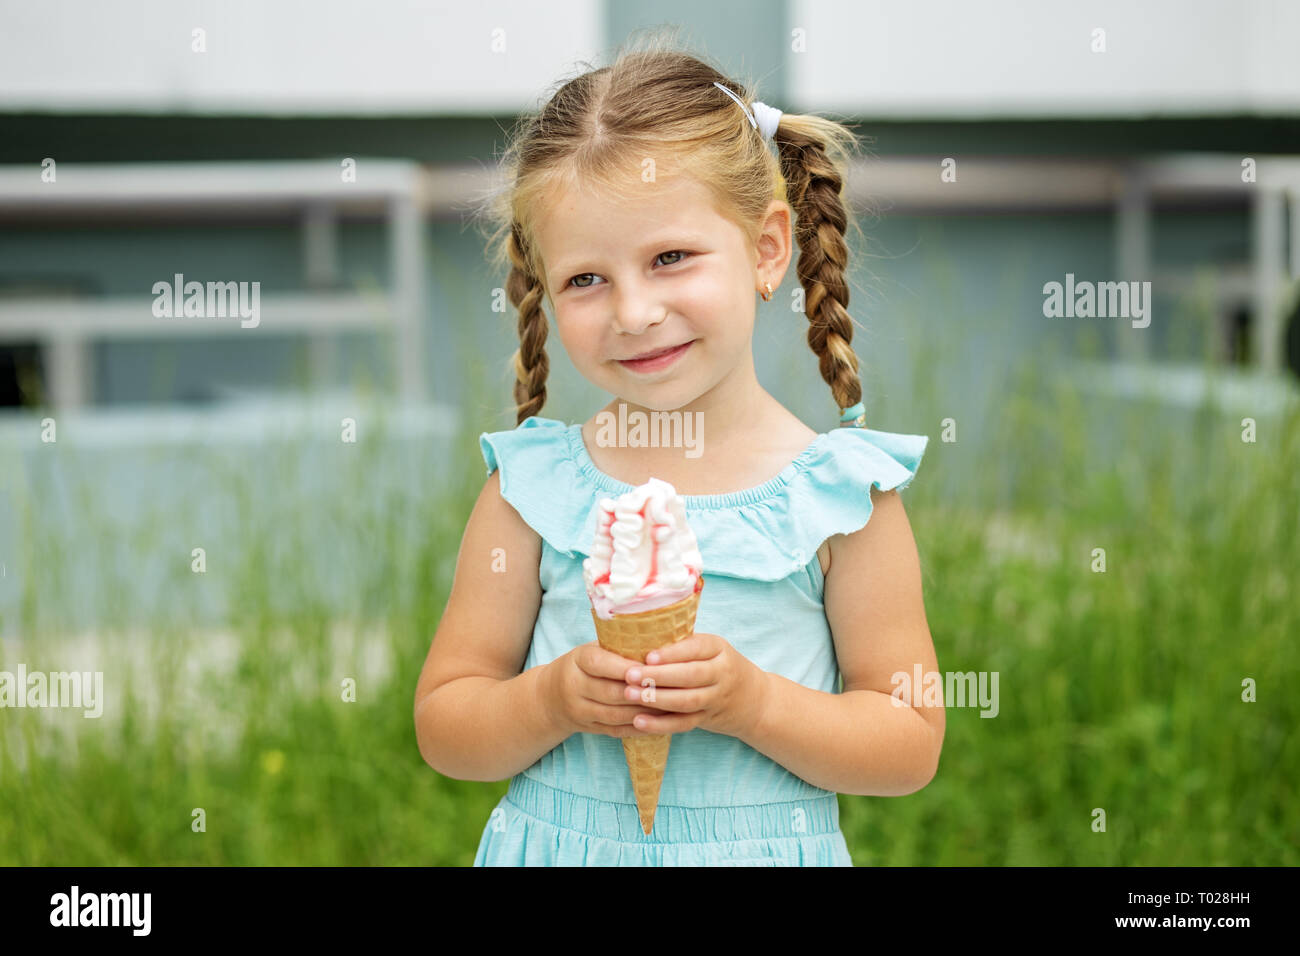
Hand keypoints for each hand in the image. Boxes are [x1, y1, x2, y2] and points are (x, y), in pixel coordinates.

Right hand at [544, 641, 672, 738]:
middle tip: (670, 689)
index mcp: (577, 661)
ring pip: (615, 715)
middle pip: (609, 692)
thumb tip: (659, 640)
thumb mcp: (594, 648)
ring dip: (644, 712)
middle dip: (640, 692)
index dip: (625, 668)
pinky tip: (659, 722)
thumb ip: (619, 646)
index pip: (600, 664)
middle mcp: (574, 687)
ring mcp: (580, 711)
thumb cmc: (584, 665)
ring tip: (670, 706)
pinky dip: (639, 727)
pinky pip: (617, 731)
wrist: (551, 696)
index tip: (651, 667)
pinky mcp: (589, 729)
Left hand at [617, 633, 766, 738]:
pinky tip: (639, 722)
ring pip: (687, 701)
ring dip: (656, 699)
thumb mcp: (710, 649)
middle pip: (691, 675)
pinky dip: (661, 725)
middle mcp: (722, 673)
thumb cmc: (719, 665)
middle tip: (630, 675)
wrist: (753, 700)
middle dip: (658, 676)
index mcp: (719, 649)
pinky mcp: (707, 719)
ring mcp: (716, 699)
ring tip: (630, 694)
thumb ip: (683, 645)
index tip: (647, 656)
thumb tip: (639, 637)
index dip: (672, 653)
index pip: (696, 648)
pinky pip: (683, 724)